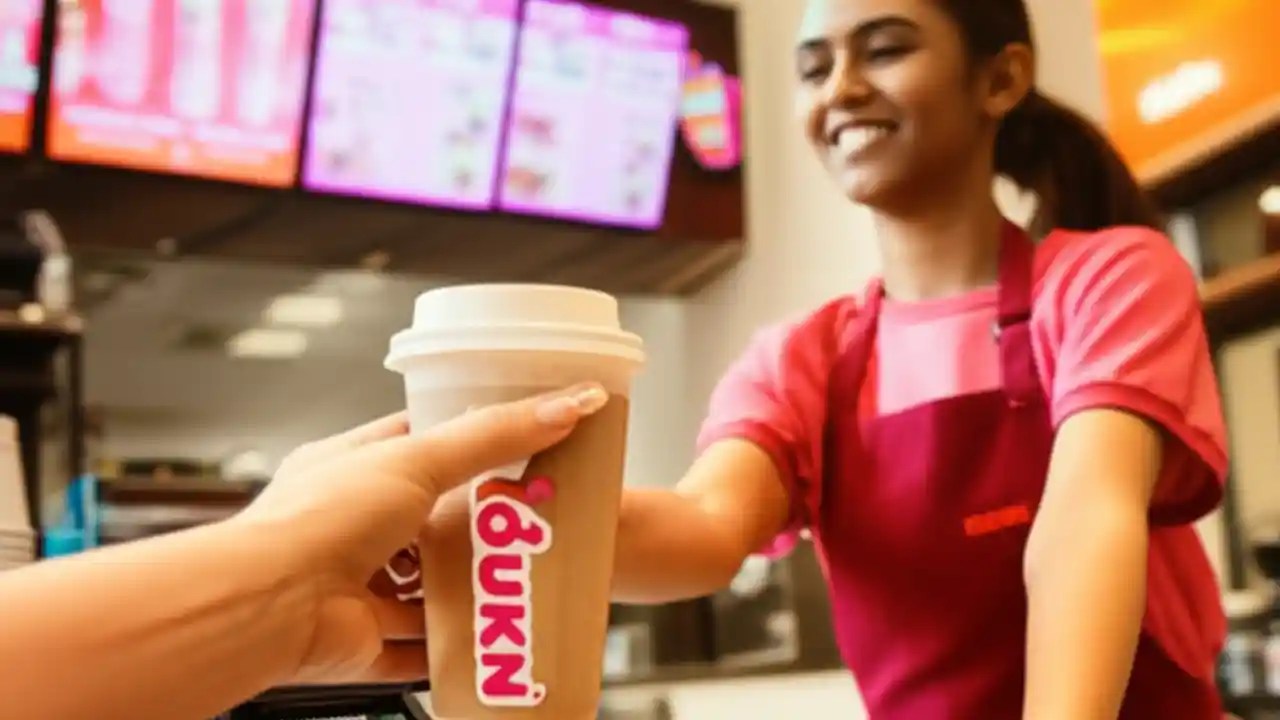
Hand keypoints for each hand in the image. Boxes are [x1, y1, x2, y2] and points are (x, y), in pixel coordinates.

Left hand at [232, 383, 608, 685]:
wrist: (269, 606)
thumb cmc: (316, 521)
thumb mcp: (418, 459)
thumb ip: (494, 435)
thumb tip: (566, 404)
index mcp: (349, 468)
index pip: (413, 444)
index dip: (463, 442)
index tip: (514, 444)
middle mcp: (346, 526)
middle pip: (426, 521)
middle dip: (473, 526)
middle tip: (528, 523)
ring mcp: (352, 585)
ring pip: (420, 587)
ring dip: (462, 589)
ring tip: (517, 582)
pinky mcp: (359, 640)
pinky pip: (412, 648)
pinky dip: (446, 650)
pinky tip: (482, 645)